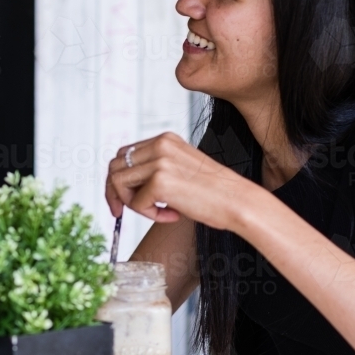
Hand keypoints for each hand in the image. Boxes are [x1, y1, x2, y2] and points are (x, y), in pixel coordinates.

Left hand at [105, 131, 256, 230]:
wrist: (239, 203)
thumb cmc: (214, 193)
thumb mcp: (181, 169)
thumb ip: (156, 169)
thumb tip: (124, 185)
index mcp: (165, 140)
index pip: (124, 154)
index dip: (117, 178)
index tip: (120, 199)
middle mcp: (160, 145)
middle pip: (114, 166)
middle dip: (114, 191)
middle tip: (121, 211)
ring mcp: (159, 161)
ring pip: (118, 183)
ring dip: (133, 203)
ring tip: (157, 212)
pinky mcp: (160, 181)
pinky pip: (136, 203)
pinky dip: (149, 215)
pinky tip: (172, 215)